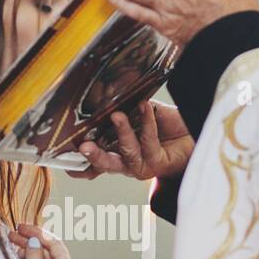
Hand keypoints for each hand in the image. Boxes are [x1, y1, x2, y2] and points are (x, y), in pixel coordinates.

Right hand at [69, 101, 194, 180]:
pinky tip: (145, 107)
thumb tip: (104, 92)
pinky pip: (149, 143)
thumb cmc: (165, 125)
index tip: (64, 159)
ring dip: (122, 133)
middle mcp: (126, 163)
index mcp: (116, 152)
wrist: (193, 132)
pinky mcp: (158, 163)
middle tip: (83, 147)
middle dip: (93, 156)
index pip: (94, 160)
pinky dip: (146, 123)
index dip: (79, 162)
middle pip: (104, 164)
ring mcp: (142, 166)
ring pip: (127, 153)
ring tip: (117, 116)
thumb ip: (122, 108)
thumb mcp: (138, 113)